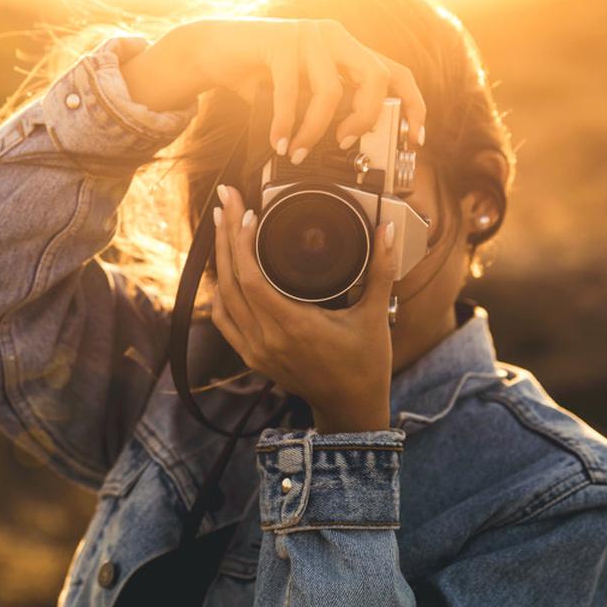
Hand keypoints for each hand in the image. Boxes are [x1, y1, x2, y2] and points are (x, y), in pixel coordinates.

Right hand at [120, 18, 425, 158]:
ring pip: (330, 90)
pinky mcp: (280, 41)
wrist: (210, 50)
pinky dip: (286, 124)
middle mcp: (333, 36)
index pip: (395, 72)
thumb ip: (324, 108)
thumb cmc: (257, 75)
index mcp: (345, 49)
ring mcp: (308, 35)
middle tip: (345, 144)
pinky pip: (291, 91)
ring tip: (300, 153)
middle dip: (365, 118)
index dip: (413, 105)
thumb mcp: (299, 94)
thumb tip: (345, 145)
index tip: (416, 138)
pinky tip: (278, 142)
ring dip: (315, 130)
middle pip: (374, 77)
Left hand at [210, 184, 397, 433]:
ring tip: (222, 225)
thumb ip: (381, 270)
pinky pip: (224, 319)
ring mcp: (255, 350)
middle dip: (226, 236)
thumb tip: (386, 231)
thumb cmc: (365, 364)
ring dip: (220, 260)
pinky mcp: (251, 357)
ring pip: (222, 299)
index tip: (249, 213)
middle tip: (225, 201)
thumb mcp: (375, 315)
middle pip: (230, 281)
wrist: (350, 406)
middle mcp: (267, 340)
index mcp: (294, 328)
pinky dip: (221, 291)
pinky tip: (224, 268)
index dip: (243, 243)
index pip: (251, 279)